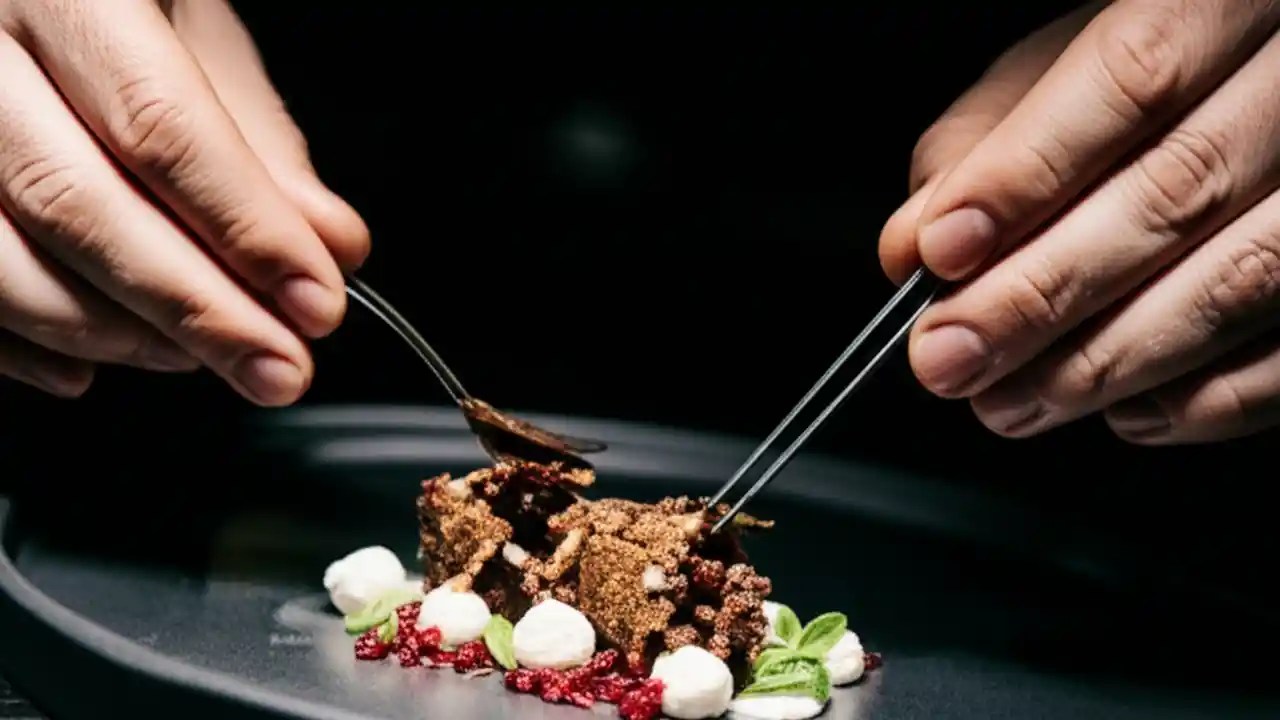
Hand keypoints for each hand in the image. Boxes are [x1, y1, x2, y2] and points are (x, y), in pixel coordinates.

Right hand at [0, 0, 368, 403]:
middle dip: (197, 309)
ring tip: (202, 357)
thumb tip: (330, 247)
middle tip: (279, 368)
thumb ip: (259, 139)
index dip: (247, 231)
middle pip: (77, 204)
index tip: (317, 303)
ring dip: (119, 334)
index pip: (161, 128)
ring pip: (3, 260)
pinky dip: (29, 344)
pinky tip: (98, 364)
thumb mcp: (201, 28)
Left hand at [880, 0, 1279, 444]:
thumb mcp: (1060, 64)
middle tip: (951, 355)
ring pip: (1248, 275)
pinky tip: (1124, 411)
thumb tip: (911, 247)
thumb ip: (984, 143)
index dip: (1028, 175)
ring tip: (1010, 399)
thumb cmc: (1153, 68)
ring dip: (1108, 361)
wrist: (1256, 82)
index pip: (1133, 77)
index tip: (944, 252)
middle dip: (1042, 293)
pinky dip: (1206, 398)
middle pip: (1180, 189)